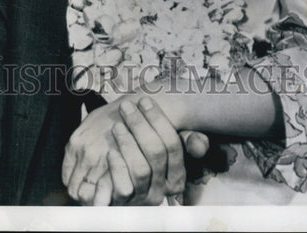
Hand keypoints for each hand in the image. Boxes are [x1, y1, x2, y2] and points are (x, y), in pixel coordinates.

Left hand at [62, 95, 208, 204]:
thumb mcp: (159, 144)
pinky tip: (110, 151)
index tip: (143, 100)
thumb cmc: (136, 154)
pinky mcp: (123, 205)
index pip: (173, 145)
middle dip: (140, 125)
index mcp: (175, 175)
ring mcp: (143, 198)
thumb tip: (201, 144)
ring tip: (116, 126)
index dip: (158, 120)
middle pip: (156, 153)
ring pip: (141, 169)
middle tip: (126, 107)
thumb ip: (183, 141)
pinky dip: (117, 166)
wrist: (105, 179)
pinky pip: (123, 186)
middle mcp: (162, 190)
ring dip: (127, 143)